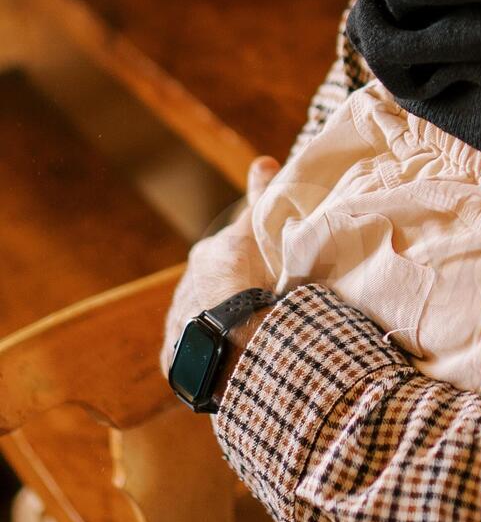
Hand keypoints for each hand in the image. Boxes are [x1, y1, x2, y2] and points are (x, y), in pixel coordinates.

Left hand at [159, 157, 279, 376]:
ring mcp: (177, 326)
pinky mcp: (175, 359)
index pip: (229, 251)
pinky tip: (227, 360)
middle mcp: (184, 289)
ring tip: (247, 338)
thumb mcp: (260, 231)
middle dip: (231, 292)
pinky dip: (208, 356)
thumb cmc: (251, 278)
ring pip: (201, 320)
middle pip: (212, 286)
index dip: (249, 258)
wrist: (235, 338)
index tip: (264, 271)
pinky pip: (193, 354)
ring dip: (219, 326)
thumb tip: (263, 160)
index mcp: (205, 256)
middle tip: (261, 303)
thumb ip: (261, 195)